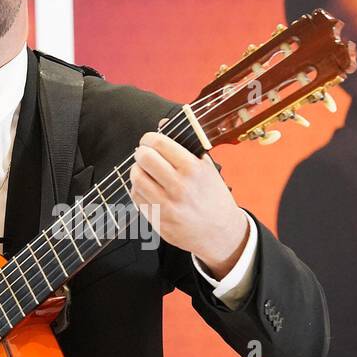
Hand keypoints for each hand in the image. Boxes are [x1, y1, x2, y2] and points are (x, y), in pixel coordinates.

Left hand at [129, 116, 248, 276]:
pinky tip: (148, 188)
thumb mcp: (206, 167)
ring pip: (136, 178)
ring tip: (144, 170)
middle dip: (141, 152)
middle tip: (144, 154)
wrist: (219, 233)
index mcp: (192, 169)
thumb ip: (185, 144)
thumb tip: (162, 123)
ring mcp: (167, 205)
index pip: (159, 143)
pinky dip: (138, 189)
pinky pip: (136, 197)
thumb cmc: (213, 196)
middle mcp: (179, 187)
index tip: (149, 140)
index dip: (149, 138)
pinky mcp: (158, 220)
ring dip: (137, 170)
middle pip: (144, 158)